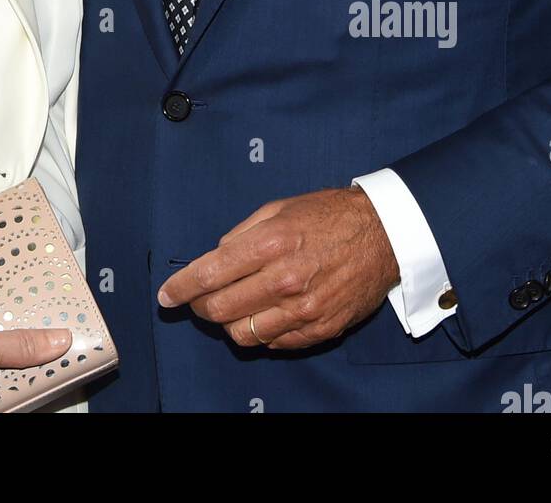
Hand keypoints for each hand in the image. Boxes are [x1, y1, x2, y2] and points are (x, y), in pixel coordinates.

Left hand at [156, 187, 399, 350]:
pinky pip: (273, 343)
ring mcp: (303, 310)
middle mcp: (284, 280)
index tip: (166, 296)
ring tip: (230, 308)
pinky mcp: (320, 329)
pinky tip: (261, 314)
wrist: (384, 234)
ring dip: (227, 324)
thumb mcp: (279, 208)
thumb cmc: (328, 215)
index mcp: (270, 244)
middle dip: (199, 307)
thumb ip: (241, 234)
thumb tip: (215, 257)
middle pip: (220, 310)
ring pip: (243, 335)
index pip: (209, 275)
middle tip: (198, 300)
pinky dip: (259, 332)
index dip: (180, 288)